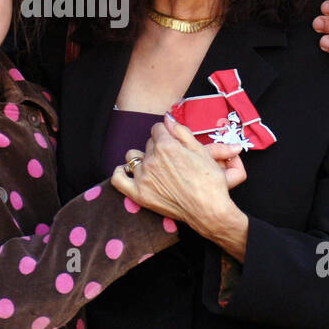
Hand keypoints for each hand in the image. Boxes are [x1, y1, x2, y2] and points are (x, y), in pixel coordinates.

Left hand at [111, 115, 248, 259]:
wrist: (209, 210)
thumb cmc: (209, 182)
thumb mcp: (201, 151)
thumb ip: (181, 132)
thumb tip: (167, 118)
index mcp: (166, 146)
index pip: (157, 129)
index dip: (167, 134)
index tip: (173, 142)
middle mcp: (151, 159)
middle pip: (148, 143)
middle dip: (159, 147)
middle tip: (172, 159)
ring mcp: (143, 177)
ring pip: (134, 158)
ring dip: (143, 159)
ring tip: (156, 167)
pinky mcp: (139, 194)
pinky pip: (119, 179)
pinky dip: (121, 173)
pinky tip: (129, 172)